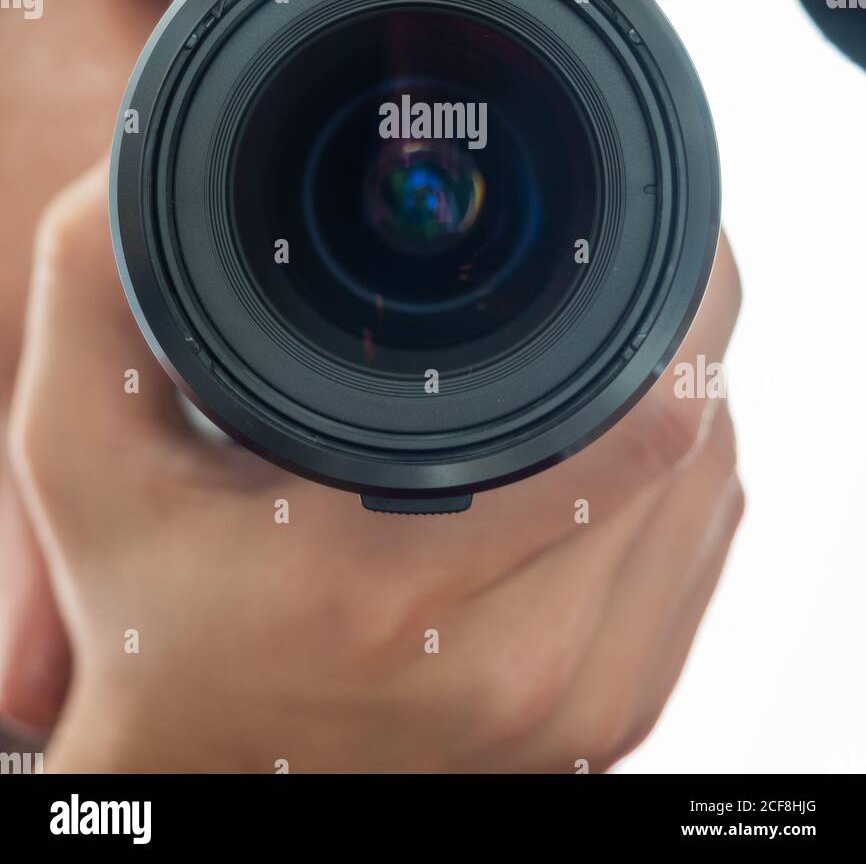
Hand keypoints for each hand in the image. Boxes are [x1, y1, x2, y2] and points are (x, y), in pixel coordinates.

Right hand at [10, 162, 741, 772]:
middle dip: (667, 322)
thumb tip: (148, 169)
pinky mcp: (609, 725)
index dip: (662, 289)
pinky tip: (617, 433)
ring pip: (709, 492)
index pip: (644, 412)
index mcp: (401, 584)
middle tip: (605, 255)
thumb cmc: (144, 620)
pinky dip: (680, 478)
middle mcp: (520, 663)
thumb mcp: (85, 450)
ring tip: (604, 332)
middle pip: (695, 436)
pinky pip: (698, 560)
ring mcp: (579, 709)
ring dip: (679, 394)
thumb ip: (102, 290)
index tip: (620, 219)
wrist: (198, 780)